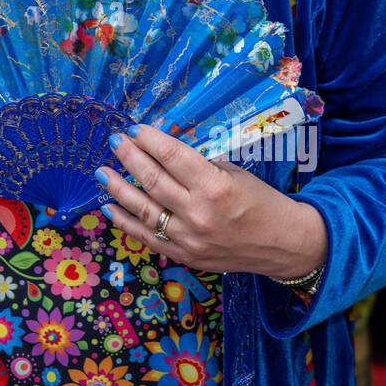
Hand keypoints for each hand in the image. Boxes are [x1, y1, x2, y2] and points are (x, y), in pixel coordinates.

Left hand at [94, 122, 326, 280]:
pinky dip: (126, 222)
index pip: (172, 156)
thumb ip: (197, 165)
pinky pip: (147, 238)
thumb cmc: (261, 201)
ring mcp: (189, 238)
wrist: (283, 245)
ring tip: (102, 172)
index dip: (149, 139)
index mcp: (214, 187)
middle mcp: (198, 213)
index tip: (134, 128)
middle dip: (129, 157)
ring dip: (118, 188)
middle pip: (152, 180)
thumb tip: (162, 150)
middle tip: (115, 141)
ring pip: (144, 210)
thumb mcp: (234, 172)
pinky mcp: (184, 256)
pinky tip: (110, 207)